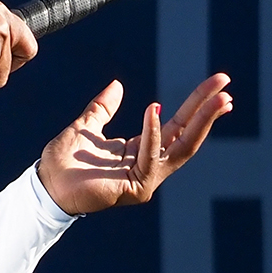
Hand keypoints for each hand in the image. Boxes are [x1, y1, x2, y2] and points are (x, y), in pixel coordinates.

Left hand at [37, 74, 232, 214]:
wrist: (45, 185)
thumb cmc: (62, 162)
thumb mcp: (86, 126)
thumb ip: (103, 108)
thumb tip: (117, 85)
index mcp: (141, 150)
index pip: (178, 125)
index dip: (197, 105)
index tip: (218, 84)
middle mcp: (148, 164)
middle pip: (187, 136)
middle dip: (209, 111)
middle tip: (226, 87)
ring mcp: (145, 179)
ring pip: (181, 148)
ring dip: (200, 121)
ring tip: (218, 98)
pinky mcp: (136, 187)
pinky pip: (150, 157)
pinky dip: (154, 133)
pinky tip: (155, 110)